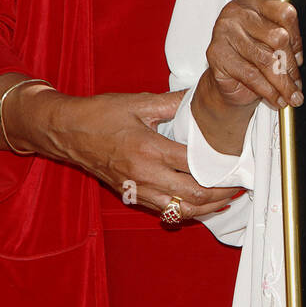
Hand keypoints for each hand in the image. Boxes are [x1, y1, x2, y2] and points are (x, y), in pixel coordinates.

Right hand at [13, 84, 241, 217]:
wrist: (66, 132)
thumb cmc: (99, 115)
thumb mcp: (138, 103)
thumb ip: (173, 103)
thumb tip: (199, 96)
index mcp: (149, 149)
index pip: (194, 165)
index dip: (220, 168)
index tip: (237, 164)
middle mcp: (144, 174)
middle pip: (193, 194)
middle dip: (220, 193)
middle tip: (239, 185)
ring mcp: (137, 189)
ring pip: (180, 209)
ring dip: (207, 207)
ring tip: (226, 199)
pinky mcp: (131, 196)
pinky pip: (164, 210)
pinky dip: (186, 210)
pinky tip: (200, 205)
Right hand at [192, 0, 303, 156]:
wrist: (225, 77)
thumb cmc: (251, 54)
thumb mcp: (270, 41)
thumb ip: (285, 40)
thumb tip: (301, 59)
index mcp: (254, 0)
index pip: (285, 13)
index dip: (298, 38)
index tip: (302, 58)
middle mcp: (236, 11)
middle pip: (277, 38)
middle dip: (292, 66)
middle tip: (299, 84)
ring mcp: (224, 31)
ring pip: (265, 60)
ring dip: (283, 83)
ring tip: (292, 97)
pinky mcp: (216, 54)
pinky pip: (251, 75)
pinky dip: (268, 91)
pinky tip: (276, 99)